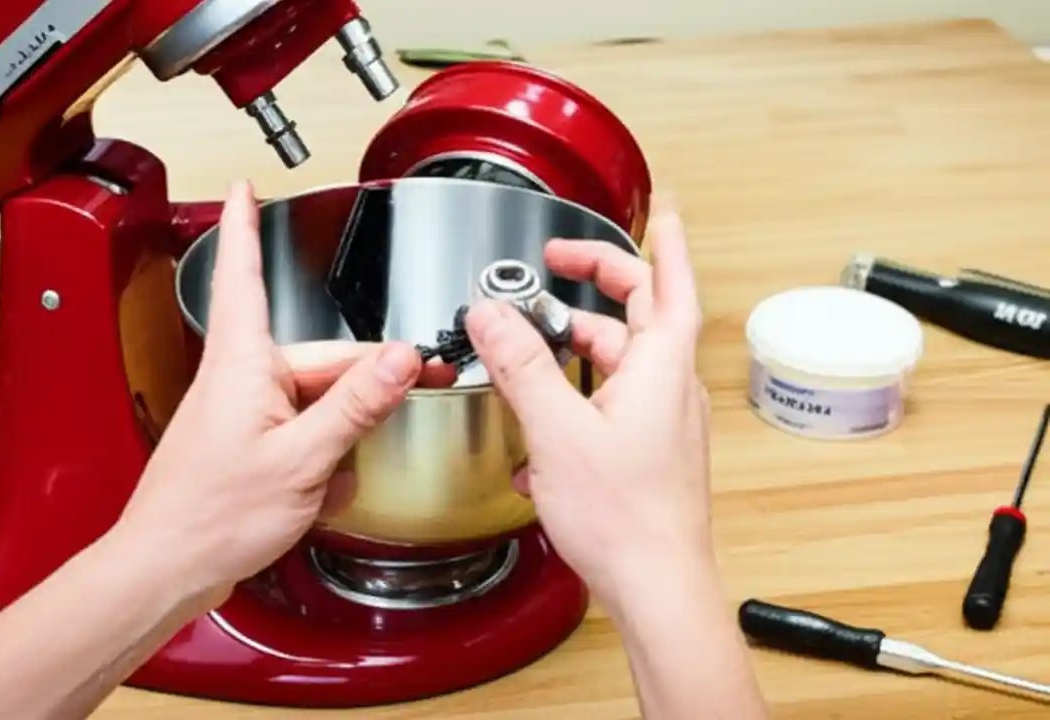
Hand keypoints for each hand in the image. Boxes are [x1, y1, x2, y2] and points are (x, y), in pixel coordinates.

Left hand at [113, 180, 424, 600]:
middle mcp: (240, 378)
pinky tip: (316, 492)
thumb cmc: (211, 516)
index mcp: (244, 363)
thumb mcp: (302, 459)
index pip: (244, 274)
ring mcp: (243, 412)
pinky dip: (321, 460)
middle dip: (366, 383)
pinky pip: (303, 433)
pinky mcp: (247, 443)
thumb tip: (401, 359)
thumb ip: (356, 405)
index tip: (246, 186)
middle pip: (322, 357)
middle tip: (423, 383)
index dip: (245, 226)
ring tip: (330, 477)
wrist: (168, 568)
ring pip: (317, 401)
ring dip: (339, 437)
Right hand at [464, 201, 710, 603]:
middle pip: (638, 317)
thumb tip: (492, 314)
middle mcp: (669, 390)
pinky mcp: (648, 454)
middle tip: (560, 265)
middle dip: (596, 287)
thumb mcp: (557, 429)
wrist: (656, 588)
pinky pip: (611, 406)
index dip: (661, 242)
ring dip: (576, 349)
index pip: (669, 284)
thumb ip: (521, 365)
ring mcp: (662, 424)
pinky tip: (539, 433)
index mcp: (660, 369)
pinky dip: (575, 400)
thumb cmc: (625, 518)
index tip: (656, 211)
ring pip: (619, 364)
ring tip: (529, 349)